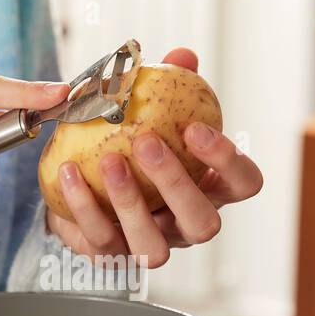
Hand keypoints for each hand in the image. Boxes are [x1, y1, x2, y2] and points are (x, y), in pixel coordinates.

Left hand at [44, 47, 262, 266]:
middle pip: (204, 224)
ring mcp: (151, 247)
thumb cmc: (126, 140)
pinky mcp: (112, 258)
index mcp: (209, 189)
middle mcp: (185, 226)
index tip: (195, 127)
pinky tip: (71, 172)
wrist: (78, 180)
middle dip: (177, 185)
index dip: (228, 160)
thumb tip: (183, 57)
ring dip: (131, 203)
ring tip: (109, 161)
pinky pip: (103, 241)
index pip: (244, 183)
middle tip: (146, 143)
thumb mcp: (148, 109)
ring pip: (155, 249)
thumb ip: (170, 85)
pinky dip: (85, 206)